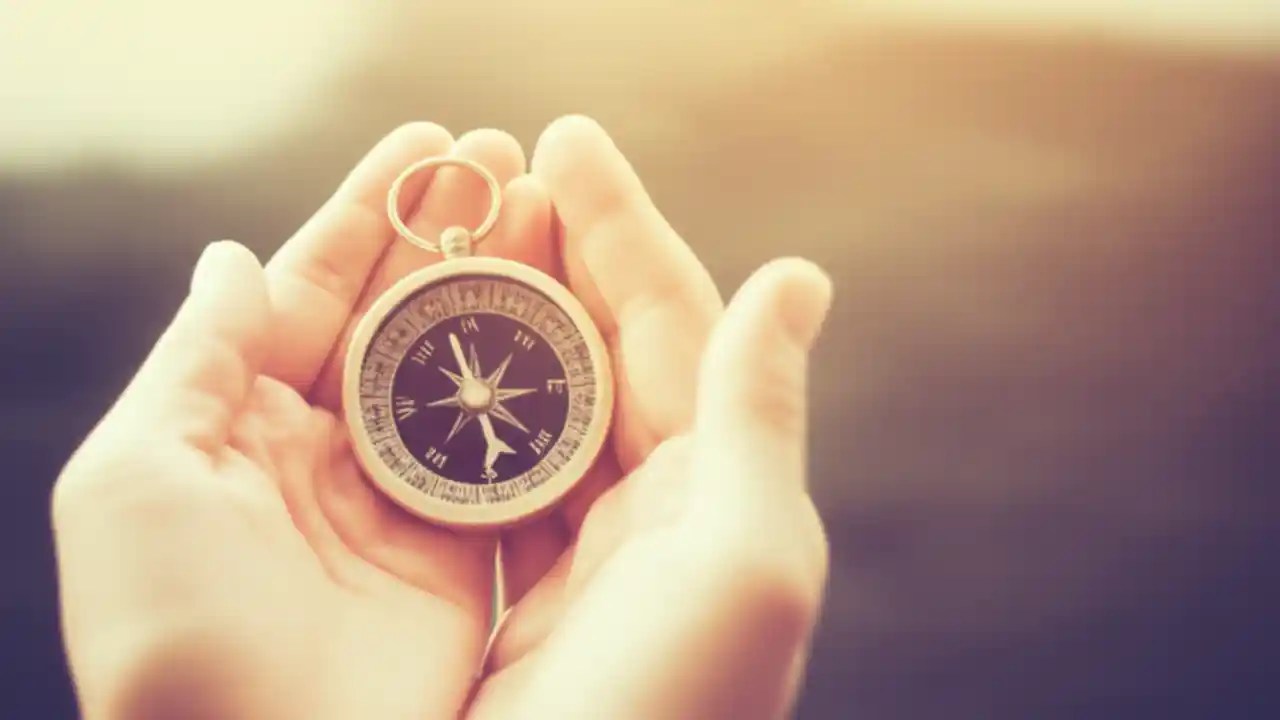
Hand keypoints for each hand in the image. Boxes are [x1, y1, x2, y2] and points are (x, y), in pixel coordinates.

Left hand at [52, 124, 538, 718]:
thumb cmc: (171, 634)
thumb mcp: (136, 477)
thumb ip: (195, 362)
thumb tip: (229, 260)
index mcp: (236, 428)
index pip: (310, 294)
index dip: (369, 215)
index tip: (431, 147)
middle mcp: (321, 457)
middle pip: (397, 321)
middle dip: (452, 238)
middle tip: (514, 164)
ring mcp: (396, 505)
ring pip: (457, 372)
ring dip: (503, 294)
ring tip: (553, 217)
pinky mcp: (459, 557)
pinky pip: (502, 454)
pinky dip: (536, 389)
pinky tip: (572, 324)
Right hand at [468, 118, 832, 718]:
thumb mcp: (745, 561)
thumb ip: (755, 416)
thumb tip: (797, 277)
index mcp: (723, 497)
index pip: (675, 329)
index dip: (624, 229)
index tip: (567, 142)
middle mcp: (661, 520)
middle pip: (602, 355)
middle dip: (554, 256)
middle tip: (495, 170)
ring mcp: (583, 559)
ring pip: (539, 408)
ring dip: (499, 321)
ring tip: (452, 238)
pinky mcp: (512, 602)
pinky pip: (484, 480)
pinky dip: (453, 413)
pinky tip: (418, 359)